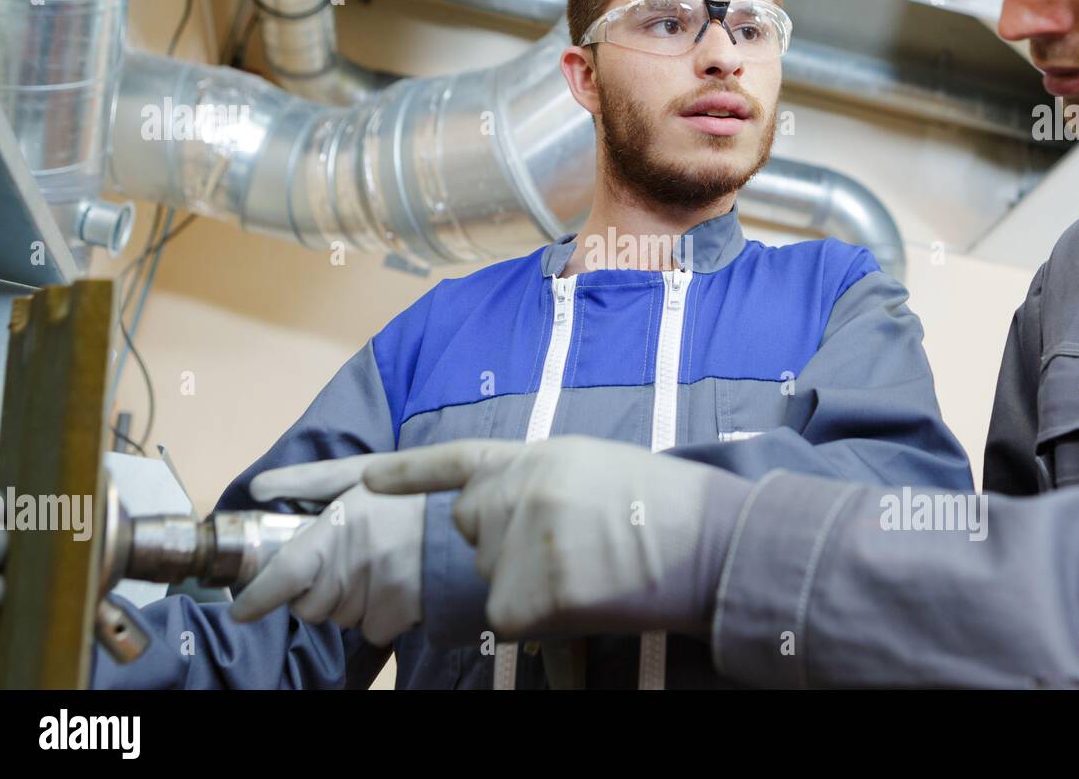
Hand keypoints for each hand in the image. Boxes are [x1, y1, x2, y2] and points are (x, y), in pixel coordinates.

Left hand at [230, 455, 427, 645]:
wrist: (473, 516)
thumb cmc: (411, 492)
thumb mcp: (361, 475)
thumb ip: (308, 481)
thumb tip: (259, 487)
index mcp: (339, 524)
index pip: (284, 573)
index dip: (256, 598)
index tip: (241, 610)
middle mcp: (355, 560)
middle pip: (310, 606)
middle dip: (318, 594)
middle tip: (343, 569)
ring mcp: (379, 589)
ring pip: (341, 620)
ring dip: (351, 604)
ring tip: (379, 571)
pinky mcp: (403, 611)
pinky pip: (371, 630)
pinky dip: (380, 618)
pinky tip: (397, 589)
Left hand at [362, 436, 724, 638]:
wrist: (710, 542)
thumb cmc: (664, 506)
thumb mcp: (594, 467)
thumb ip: (540, 480)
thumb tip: (502, 509)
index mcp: (536, 457)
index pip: (458, 462)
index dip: (409, 472)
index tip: (367, 479)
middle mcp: (516, 492)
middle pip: (473, 529)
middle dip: (505, 543)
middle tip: (573, 545)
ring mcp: (518, 542)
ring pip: (492, 578)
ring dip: (531, 583)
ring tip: (594, 567)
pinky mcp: (526, 593)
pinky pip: (509, 619)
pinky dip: (541, 620)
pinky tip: (587, 598)